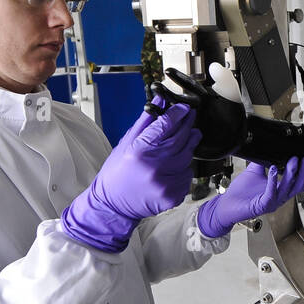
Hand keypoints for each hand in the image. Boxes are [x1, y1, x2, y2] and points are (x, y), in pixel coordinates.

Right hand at [60, 97, 200, 251]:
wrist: (112, 203)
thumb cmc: (118, 171)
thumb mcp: (127, 142)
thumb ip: (146, 121)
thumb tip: (161, 99)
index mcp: (140, 151)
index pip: (166, 125)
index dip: (178, 113)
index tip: (184, 108)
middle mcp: (154, 168)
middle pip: (181, 140)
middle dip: (188, 127)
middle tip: (190, 119)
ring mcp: (165, 184)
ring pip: (188, 159)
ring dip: (187, 149)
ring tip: (181, 144)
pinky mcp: (172, 197)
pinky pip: (187, 177)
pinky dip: (184, 170)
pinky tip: (173, 168)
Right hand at [150, 66, 246, 160]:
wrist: (236, 138)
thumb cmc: (234, 115)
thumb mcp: (232, 97)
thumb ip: (225, 82)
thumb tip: (213, 66)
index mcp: (202, 97)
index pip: (190, 86)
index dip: (180, 78)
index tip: (168, 71)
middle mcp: (192, 109)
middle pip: (176, 100)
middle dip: (165, 93)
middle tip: (154, 86)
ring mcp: (188, 123)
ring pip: (171, 117)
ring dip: (160, 112)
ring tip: (147, 107)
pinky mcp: (187, 137)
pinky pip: (175, 135)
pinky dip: (164, 132)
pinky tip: (154, 130)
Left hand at [196, 156, 303, 238]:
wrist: (226, 204)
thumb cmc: (240, 193)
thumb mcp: (255, 173)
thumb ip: (262, 162)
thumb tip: (267, 149)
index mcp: (279, 191)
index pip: (299, 184)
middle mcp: (278, 198)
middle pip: (297, 187)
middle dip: (303, 173)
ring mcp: (271, 202)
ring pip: (287, 189)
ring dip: (291, 174)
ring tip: (292, 162)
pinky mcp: (262, 205)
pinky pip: (271, 193)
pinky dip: (273, 180)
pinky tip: (273, 169)